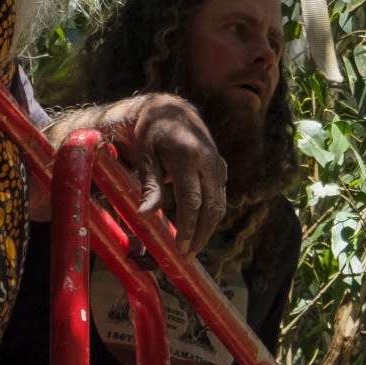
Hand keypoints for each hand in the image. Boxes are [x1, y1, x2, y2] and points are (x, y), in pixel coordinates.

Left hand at [96, 91, 229, 255]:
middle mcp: (209, 160)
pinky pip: (219, 196)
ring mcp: (218, 163)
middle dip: (201, 234)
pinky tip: (199, 227)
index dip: (189, 228)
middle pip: (212, 207)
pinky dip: (211, 214)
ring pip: (219, 204)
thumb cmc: (152, 134)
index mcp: (188, 156)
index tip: (181, 249)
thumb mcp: (145, 156)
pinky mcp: (220, 167)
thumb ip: (150, 186)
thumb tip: (146, 216)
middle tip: (188, 255)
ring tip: (193, 246)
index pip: (193, 201)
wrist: (172, 109)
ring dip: (208, 228)